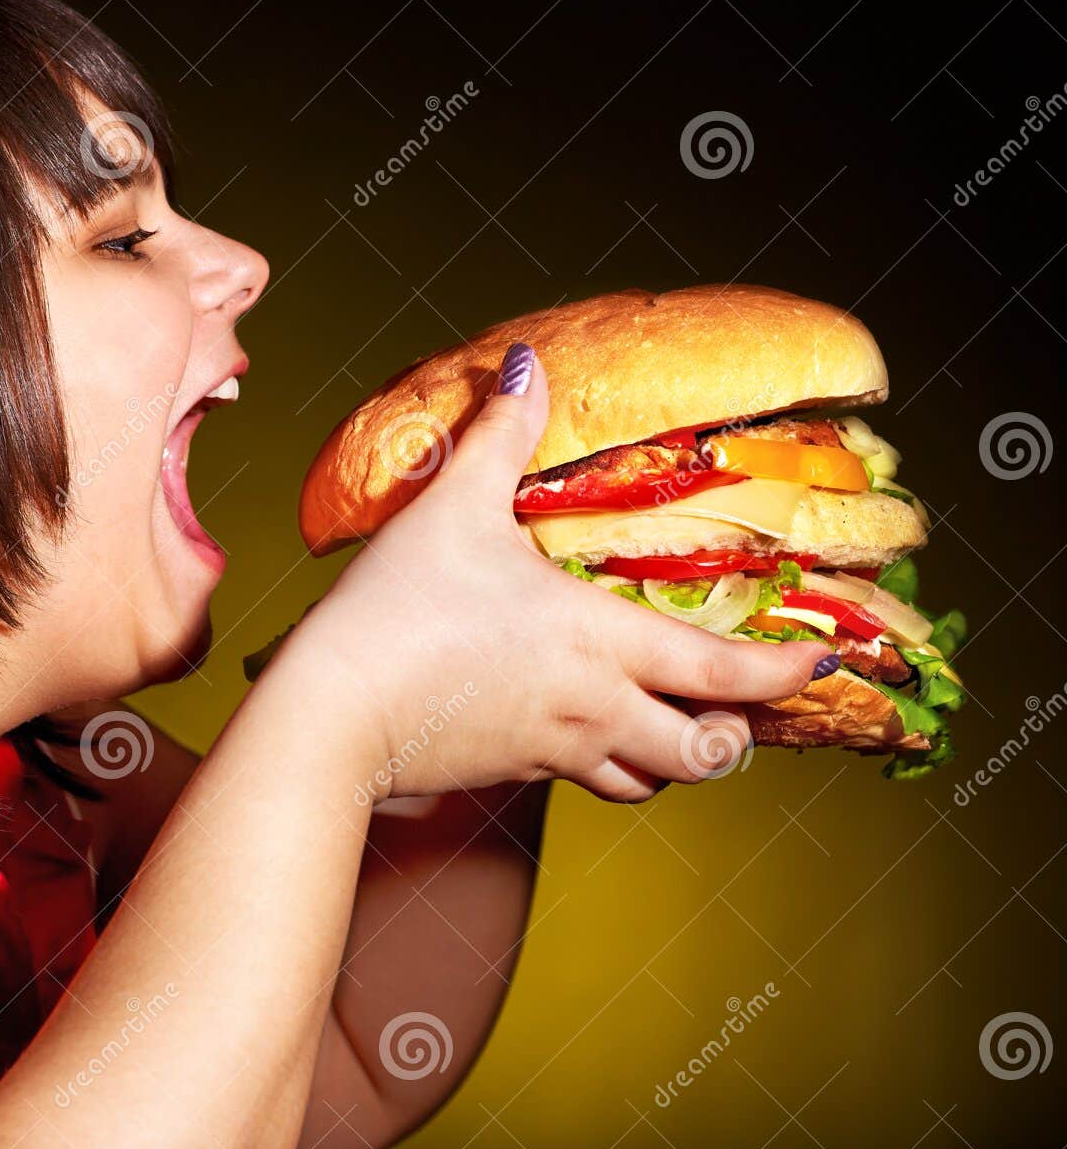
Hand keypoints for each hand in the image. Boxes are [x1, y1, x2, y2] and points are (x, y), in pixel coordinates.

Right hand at [285, 343, 832, 802]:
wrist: (332, 714)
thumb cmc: (399, 610)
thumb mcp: (453, 508)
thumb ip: (502, 435)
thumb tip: (525, 365)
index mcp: (599, 644)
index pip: (724, 674)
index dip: (782, 672)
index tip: (817, 660)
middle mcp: (593, 709)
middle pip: (703, 753)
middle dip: (735, 735)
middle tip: (738, 705)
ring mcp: (553, 752)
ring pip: (648, 783)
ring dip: (675, 758)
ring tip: (672, 722)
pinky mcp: (511, 773)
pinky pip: (584, 783)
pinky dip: (609, 764)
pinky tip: (582, 727)